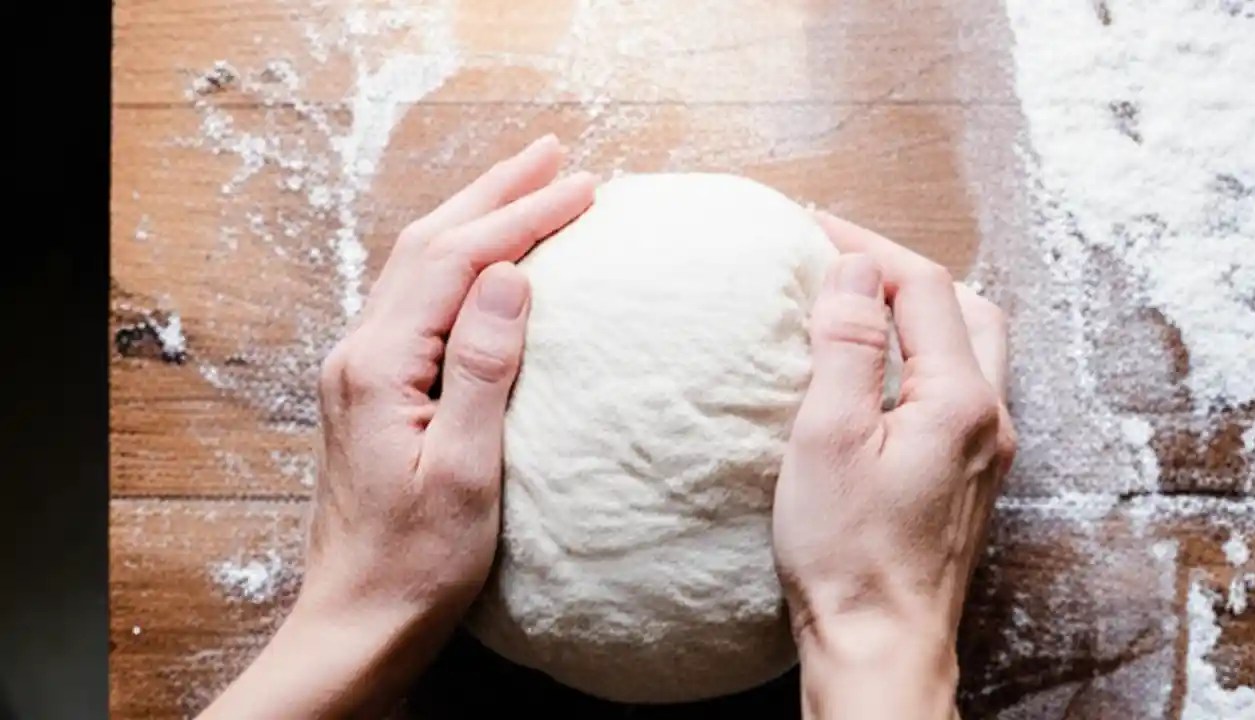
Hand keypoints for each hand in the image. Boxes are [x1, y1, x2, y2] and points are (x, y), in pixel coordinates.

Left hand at [198, 135, 596, 719]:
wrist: (359, 619)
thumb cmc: (417, 562)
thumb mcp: (463, 472)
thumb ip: (482, 368)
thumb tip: (507, 276)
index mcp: (379, 366)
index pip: (457, 262)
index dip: (520, 218)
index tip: (583, 189)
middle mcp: (360, 353)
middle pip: (429, 243)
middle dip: (494, 192)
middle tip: (553, 153)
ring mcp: (361, 368)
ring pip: (419, 264)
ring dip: (474, 215)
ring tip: (527, 182)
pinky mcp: (373, 387)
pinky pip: (418, 297)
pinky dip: (459, 258)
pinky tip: (487, 257)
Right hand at [773, 213, 1015, 718]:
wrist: (882, 646)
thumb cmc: (848, 554)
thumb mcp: (827, 438)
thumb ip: (847, 345)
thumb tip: (854, 270)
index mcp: (959, 400)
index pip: (922, 287)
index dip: (866, 247)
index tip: (811, 227)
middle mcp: (989, 419)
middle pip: (965, 308)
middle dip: (902, 272)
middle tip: (842, 260)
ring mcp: (986, 452)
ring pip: (971, 347)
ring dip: (920, 312)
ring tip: (861, 305)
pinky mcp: (969, 479)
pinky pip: (959, 389)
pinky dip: (923, 355)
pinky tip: (882, 373)